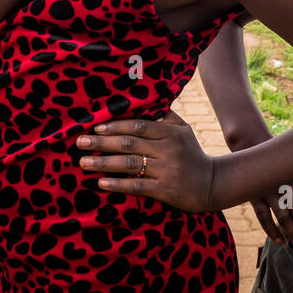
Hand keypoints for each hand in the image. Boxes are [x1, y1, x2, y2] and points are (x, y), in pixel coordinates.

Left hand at [78, 110, 215, 212]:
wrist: (212, 184)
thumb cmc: (193, 154)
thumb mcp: (184, 131)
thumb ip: (166, 117)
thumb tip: (147, 103)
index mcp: (170, 133)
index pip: (138, 126)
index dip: (115, 125)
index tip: (96, 126)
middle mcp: (168, 150)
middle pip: (129, 143)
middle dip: (102, 142)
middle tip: (80, 142)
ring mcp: (166, 170)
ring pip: (129, 164)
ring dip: (103, 162)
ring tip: (83, 162)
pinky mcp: (165, 190)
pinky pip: (137, 186)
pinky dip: (117, 184)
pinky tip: (101, 182)